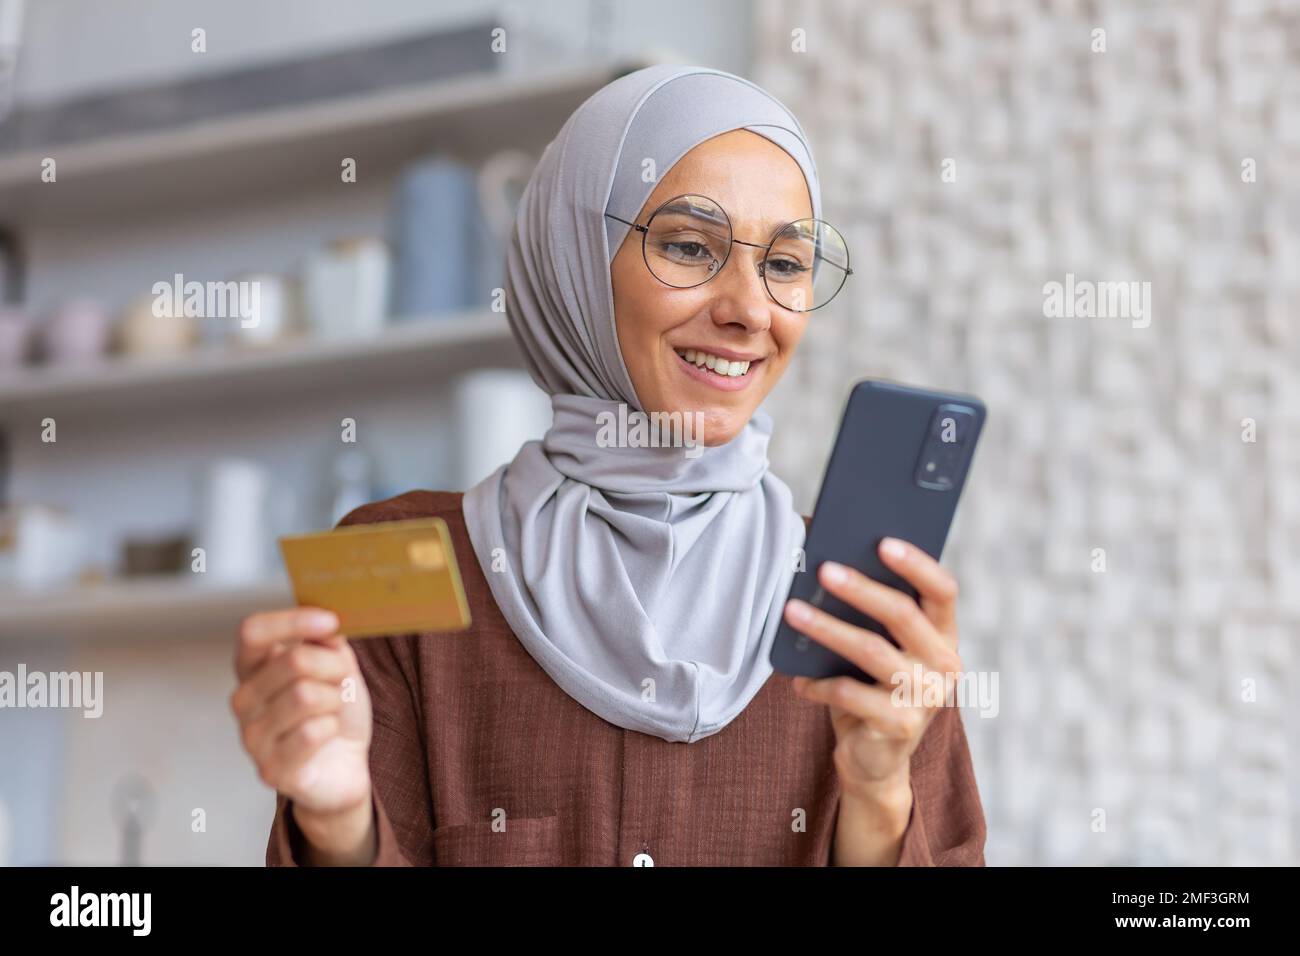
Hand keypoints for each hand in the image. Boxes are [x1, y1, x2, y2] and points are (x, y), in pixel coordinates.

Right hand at [230, 607, 375, 861]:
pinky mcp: (269, 769)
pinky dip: (332, 728)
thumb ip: (326, 640)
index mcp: (252, 668)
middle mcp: (243, 700)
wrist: (346, 763)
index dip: (292, 621)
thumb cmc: (335, 711)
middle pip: (293, 660)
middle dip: (334, 667)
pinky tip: (325, 736)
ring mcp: (251, 737)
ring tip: (332, 710)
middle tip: (341, 681)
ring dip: (334, 699)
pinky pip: (311, 733)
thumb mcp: (337, 665)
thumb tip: (324, 622)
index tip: (331, 621)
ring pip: (305, 695)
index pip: (252, 632)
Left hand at [782, 537, 962, 802]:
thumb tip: (827, 563)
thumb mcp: (879, 649)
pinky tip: (797, 679)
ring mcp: (926, 697)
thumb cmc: (871, 688)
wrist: (875, 759)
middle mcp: (944, 664)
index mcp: (944, 635)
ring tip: (792, 611)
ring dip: (827, 628)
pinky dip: (818, 684)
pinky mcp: (900, 726)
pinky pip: (849, 693)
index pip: (942, 590)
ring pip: (871, 651)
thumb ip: (870, 616)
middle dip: (860, 588)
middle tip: (822, 569)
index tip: (882, 542)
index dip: (916, 564)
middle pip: (903, 614)